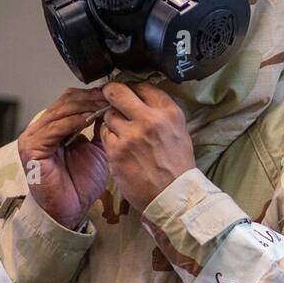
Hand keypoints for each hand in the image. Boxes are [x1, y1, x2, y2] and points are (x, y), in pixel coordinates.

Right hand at [17, 88, 110, 228]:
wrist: (70, 210)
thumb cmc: (81, 184)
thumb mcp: (97, 150)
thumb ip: (101, 129)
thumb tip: (114, 107)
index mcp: (54, 127)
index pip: (72, 101)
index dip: (93, 96)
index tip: (115, 94)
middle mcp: (41, 128)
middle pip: (66, 101)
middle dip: (90, 98)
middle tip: (111, 95)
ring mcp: (33, 136)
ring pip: (61, 111)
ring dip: (84, 106)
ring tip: (104, 104)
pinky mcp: (30, 147)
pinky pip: (54, 128)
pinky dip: (73, 121)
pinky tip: (90, 118)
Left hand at [99, 81, 194, 213]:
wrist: (173, 196)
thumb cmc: (178, 165)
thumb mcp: (179, 131)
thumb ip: (161, 113)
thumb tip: (140, 98)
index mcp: (169, 112)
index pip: (143, 86)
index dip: (132, 88)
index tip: (128, 94)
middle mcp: (149, 119)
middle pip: (118, 92)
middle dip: (111, 93)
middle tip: (110, 98)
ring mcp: (131, 135)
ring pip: (108, 114)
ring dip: (111, 120)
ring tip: (120, 131)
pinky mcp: (116, 151)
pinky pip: (104, 134)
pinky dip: (109, 137)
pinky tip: (118, 145)